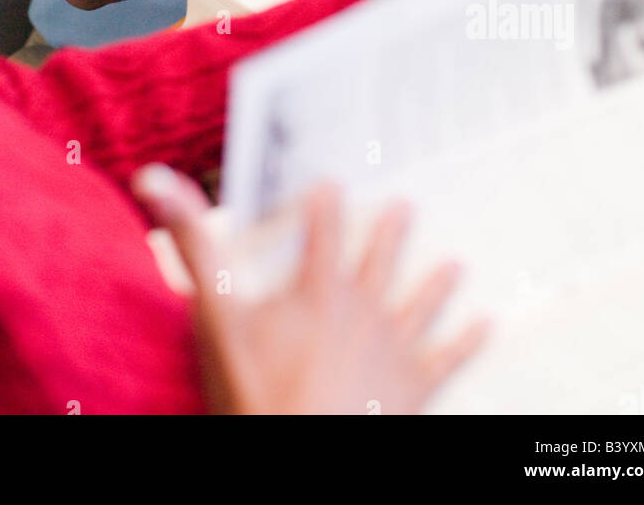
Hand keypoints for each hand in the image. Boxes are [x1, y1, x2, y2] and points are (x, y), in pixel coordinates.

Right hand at [133, 165, 486, 414]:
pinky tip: (486, 326)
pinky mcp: (416, 389)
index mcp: (319, 290)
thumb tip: (156, 181)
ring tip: (455, 263)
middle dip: (391, 230)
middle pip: (381, 260)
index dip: (324, 205)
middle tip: (406, 205)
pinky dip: (468, 342)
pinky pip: (449, 359)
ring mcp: (394, 350)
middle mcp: (365, 311)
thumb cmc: (256, 395)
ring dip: (437, 283)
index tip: (329, 182)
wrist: (303, 462)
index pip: (322, 231)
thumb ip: (194, 246)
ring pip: (421, 304)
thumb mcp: (216, 318)